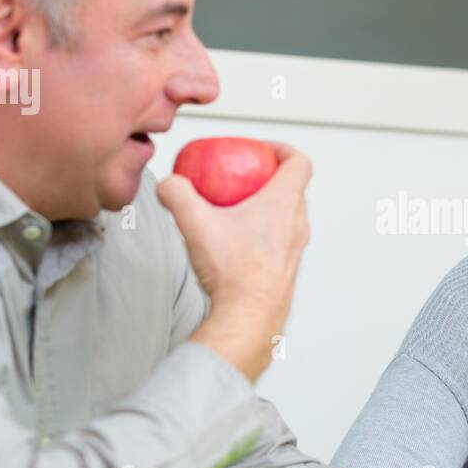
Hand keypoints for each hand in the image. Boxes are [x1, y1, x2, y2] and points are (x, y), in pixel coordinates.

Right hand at [157, 142, 311, 381]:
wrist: (249, 318)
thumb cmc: (233, 272)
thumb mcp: (195, 223)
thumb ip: (176, 194)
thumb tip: (168, 184)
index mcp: (285, 203)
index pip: (299, 162)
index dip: (282, 149)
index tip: (262, 151)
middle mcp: (298, 224)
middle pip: (293, 188)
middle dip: (268, 178)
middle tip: (242, 179)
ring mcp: (296, 249)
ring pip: (287, 216)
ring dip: (265, 208)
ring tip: (235, 211)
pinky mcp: (287, 270)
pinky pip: (279, 240)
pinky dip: (262, 233)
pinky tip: (234, 243)